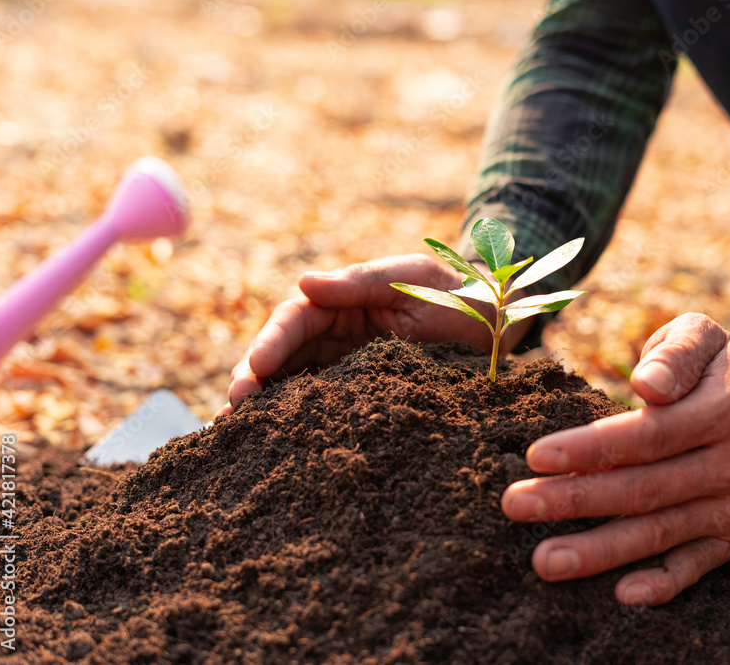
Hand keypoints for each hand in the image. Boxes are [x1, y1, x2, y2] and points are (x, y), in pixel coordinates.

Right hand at [216, 253, 529, 417]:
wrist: (496, 325)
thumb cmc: (456, 292)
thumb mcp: (410, 280)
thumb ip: (359, 283)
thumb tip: (303, 281)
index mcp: (340, 301)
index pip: (294, 321)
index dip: (270, 344)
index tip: (253, 370)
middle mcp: (335, 335)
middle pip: (282, 357)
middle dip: (254, 382)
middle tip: (234, 412)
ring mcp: (345, 368)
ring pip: (294, 387)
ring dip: (263, 409)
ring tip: (233, 436)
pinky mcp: (361, 397)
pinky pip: (324, 409)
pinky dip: (296, 426)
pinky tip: (273, 449)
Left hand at [501, 312, 729, 604]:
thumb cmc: (708, 362)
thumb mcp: (697, 335)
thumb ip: (674, 356)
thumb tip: (647, 384)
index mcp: (727, 411)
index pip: (649, 435)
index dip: (592, 449)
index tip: (536, 456)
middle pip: (645, 489)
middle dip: (575, 501)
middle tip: (517, 505)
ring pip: (659, 533)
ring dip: (600, 551)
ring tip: (545, 561)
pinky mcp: (729, 534)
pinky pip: (694, 566)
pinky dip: (661, 584)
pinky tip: (620, 594)